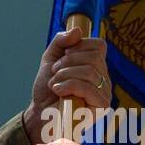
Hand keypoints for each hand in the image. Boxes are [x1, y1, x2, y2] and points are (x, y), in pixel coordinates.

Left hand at [23, 28, 111, 143]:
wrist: (40, 113)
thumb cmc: (47, 89)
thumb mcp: (51, 58)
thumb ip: (61, 41)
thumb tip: (78, 30)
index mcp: (96, 66)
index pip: (99, 45)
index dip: (78, 47)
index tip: (63, 58)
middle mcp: (104, 78)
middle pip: (94, 57)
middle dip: (68, 63)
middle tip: (56, 73)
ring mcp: (104, 93)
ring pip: (90, 71)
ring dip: (65, 75)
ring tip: (55, 84)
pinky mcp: (100, 107)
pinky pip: (88, 88)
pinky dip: (68, 85)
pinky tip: (58, 91)